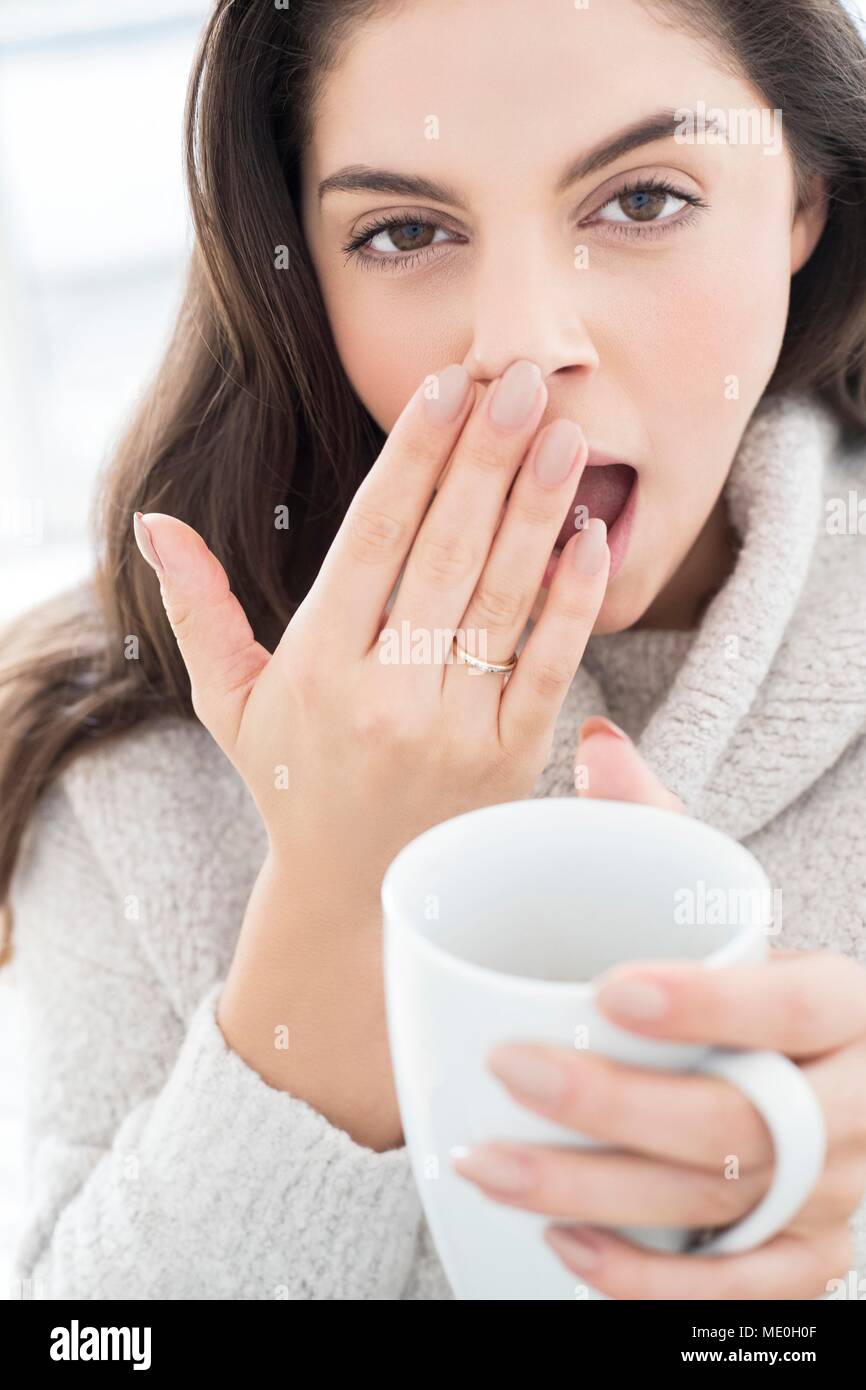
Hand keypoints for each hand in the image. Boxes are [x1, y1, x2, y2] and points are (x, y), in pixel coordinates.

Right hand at [132, 360, 610, 916]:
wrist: (357, 891)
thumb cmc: (293, 782)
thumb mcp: (231, 701)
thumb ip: (200, 609)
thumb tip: (154, 521)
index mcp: (316, 668)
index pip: (372, 539)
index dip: (413, 457)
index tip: (448, 386)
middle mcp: (384, 697)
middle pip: (445, 554)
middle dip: (486, 460)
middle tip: (524, 381)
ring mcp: (452, 731)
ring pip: (501, 601)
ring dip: (537, 511)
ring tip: (565, 434)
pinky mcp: (509, 760)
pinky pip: (545, 667)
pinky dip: (572, 603)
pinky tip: (589, 537)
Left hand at [452, 719, 865, 1298]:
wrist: (849, 1085)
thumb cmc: (767, 993)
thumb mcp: (741, 913)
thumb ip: (669, 833)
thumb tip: (598, 743)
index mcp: (848, 1005)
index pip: (795, 1004)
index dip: (711, 1004)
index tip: (610, 991)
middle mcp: (855, 1109)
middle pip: (742, 1121)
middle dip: (615, 1104)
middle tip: (510, 1067)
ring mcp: (835, 1198)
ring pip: (722, 1210)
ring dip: (596, 1193)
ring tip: (487, 1159)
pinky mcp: (805, 1262)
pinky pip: (734, 1298)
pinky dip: (647, 1281)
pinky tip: (562, 1241)